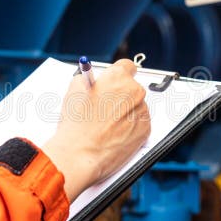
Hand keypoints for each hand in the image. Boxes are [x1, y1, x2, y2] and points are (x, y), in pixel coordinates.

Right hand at [43, 59, 150, 201]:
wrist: (81, 154)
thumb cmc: (76, 124)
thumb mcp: (74, 91)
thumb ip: (89, 78)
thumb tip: (96, 79)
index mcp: (118, 77)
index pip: (126, 66)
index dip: (117, 74)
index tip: (114, 81)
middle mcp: (134, 91)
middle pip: (132, 87)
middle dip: (121, 95)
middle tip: (106, 106)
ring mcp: (142, 111)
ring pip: (137, 106)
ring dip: (126, 112)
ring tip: (107, 124)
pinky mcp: (146, 130)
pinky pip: (140, 123)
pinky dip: (131, 126)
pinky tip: (115, 133)